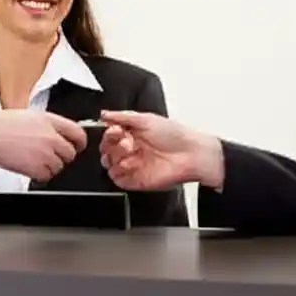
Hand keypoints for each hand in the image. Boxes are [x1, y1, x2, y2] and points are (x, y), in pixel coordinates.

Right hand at [0, 110, 86, 181]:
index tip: (78, 146)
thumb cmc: (0, 125)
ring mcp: (45, 152)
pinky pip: (47, 176)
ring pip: (59, 166)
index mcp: (50, 120)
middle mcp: (50, 136)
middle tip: (49, 156)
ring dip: (50, 166)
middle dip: (62, 156)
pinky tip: (30, 167)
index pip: (78, 132)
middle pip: (70, 153)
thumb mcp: (29, 116)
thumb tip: (58, 133)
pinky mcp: (37, 167)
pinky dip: (40, 175)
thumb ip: (47, 124)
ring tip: (34, 160)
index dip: (79, 142)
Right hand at [98, 110, 224, 190]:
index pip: (110, 135)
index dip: (109, 133)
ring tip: (131, 151)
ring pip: (109, 163)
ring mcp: (133, 166)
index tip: (116, 130)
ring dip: (115, 156)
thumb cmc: (175, 136)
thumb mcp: (146, 119)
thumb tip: (104, 114)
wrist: (191, 155)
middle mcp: (131, 150)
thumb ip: (123, 116)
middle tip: (125, 140)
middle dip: (111, 144)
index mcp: (133, 134)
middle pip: (106, 149)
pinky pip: (117, 179)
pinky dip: (119, 171)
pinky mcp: (136, 180)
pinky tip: (131, 163)